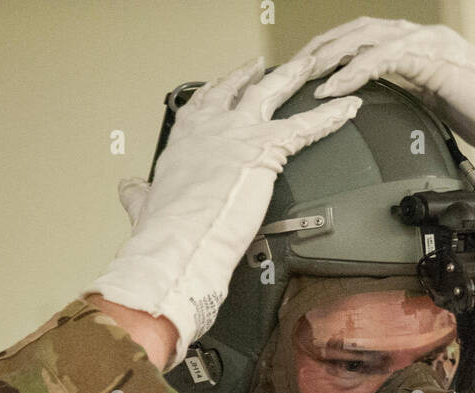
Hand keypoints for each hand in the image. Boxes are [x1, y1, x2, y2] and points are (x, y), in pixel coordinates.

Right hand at [85, 53, 361, 371]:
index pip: (202, 105)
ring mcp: (238, 134)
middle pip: (238, 91)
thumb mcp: (143, 207)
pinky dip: (330, 115)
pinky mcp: (265, 149)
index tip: (224, 84)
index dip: (216, 92)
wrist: (178, 245)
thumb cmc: (163, 234)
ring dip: (294, 78)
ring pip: (273, 94)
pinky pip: (306, 126)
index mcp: (184, 141)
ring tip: (311, 67)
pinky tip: (346, 107)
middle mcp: (211, 129)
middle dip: (253, 76)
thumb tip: (128, 189)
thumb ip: (138, 194)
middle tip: (264, 65)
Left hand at [304, 18, 474, 188]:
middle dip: (319, 50)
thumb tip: (380, 113)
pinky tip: (332, 89)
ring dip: (328, 57)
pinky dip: (353, 73)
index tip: (305, 72)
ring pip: (364, 38)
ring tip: (302, 77)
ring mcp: (426, 43)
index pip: (364, 39)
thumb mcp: (436, 106)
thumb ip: (408, 98)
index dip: (331, 52)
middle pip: (356, 32)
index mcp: (418, 46)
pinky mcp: (432, 58)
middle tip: (290, 71)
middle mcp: (419, 36)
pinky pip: (382, 59)